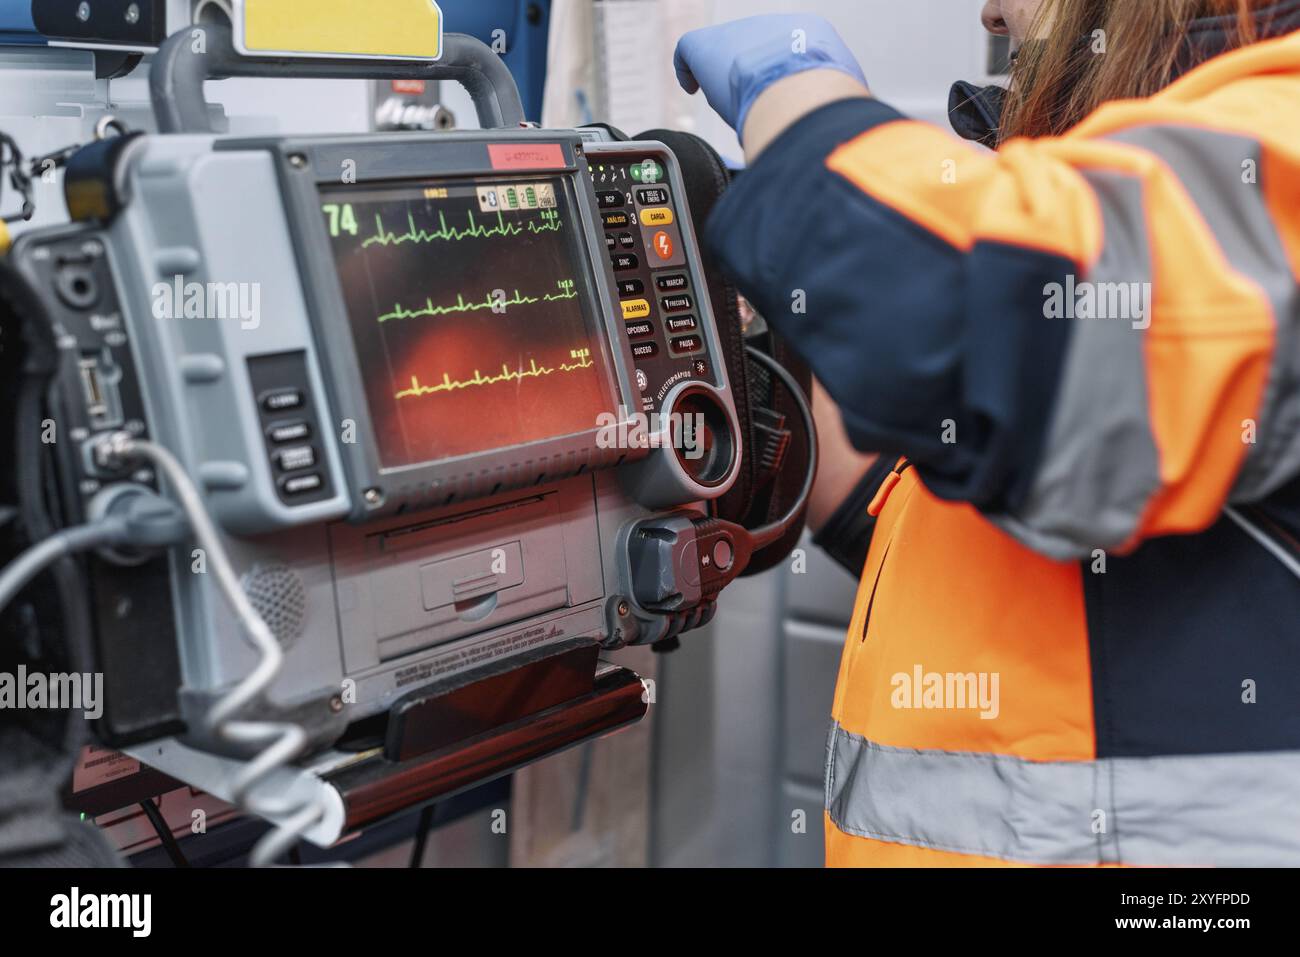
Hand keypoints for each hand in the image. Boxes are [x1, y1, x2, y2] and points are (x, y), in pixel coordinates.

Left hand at [673, 15, 866, 137]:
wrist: (801, 98)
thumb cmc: (826, 109)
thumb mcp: (847, 100)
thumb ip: (839, 107)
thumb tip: (842, 131)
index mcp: (810, 34)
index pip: (790, 53)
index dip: (779, 79)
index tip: (778, 99)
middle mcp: (774, 27)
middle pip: (755, 53)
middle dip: (753, 79)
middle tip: (754, 106)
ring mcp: (740, 34)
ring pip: (726, 56)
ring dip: (727, 80)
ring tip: (734, 105)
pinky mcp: (708, 46)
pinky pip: (689, 50)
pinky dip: (688, 71)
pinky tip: (692, 88)